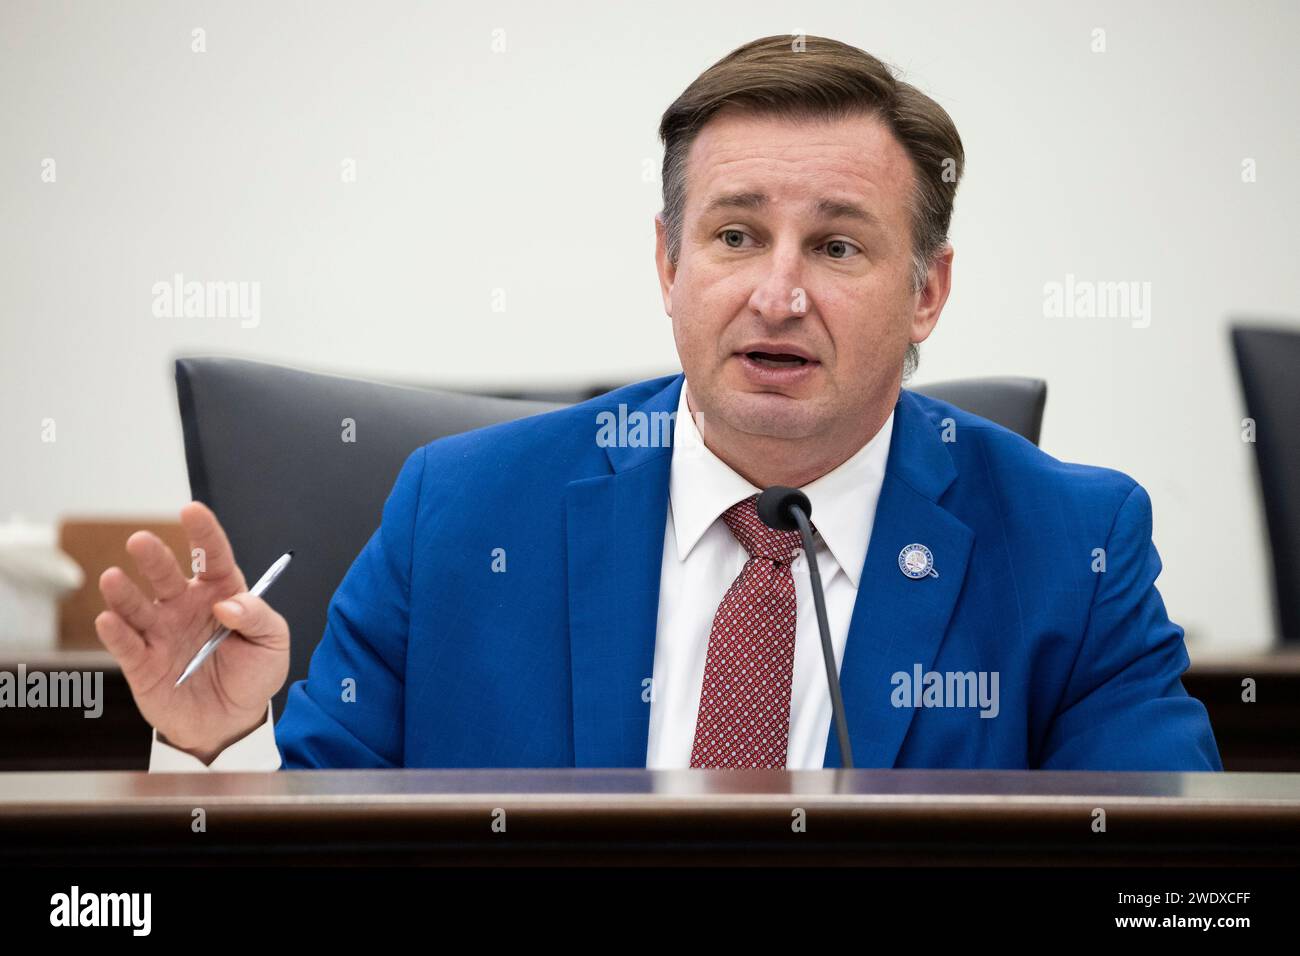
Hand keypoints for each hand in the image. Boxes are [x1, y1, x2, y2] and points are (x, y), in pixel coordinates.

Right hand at [94, 501, 289, 762]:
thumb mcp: (272, 643)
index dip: (204, 534)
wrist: (233, 722)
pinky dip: (116, 633)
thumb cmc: (254, 675)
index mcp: (221, 594)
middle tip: (141, 541)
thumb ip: (258, 618)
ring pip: (137, 607)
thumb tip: (229, 604)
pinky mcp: (143, 664)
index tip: (192, 510)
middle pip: (167, 577)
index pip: (213, 558)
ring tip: (113, 577)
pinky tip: (109, 619)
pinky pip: (127, 645)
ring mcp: (161, 633)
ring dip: (124, 593)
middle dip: (154, 559)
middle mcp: (185, 607)